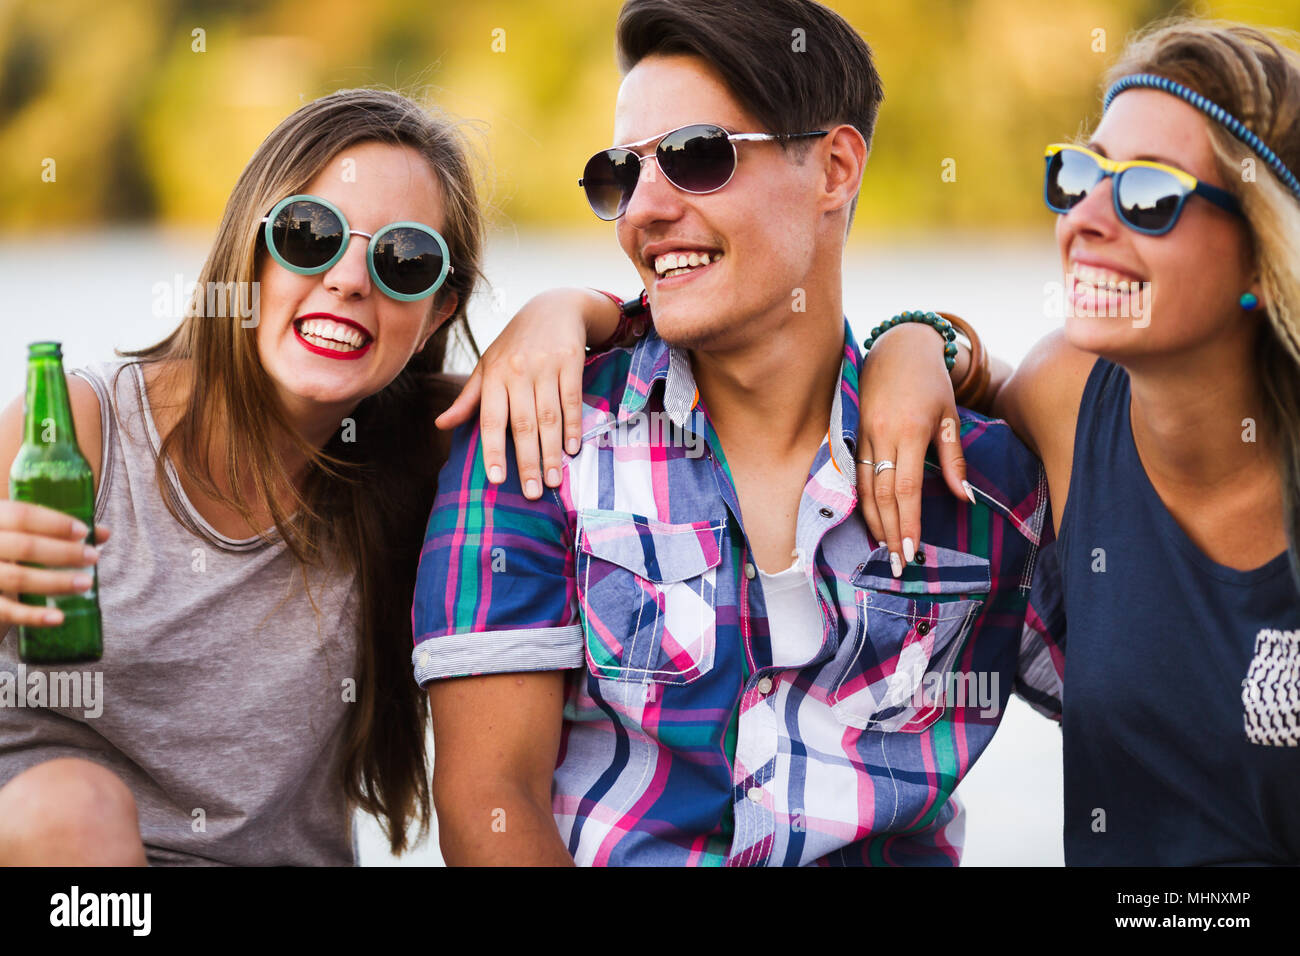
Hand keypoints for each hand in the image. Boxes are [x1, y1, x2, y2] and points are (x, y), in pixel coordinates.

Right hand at [0, 500, 109, 628]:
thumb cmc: (9, 552)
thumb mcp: (24, 534)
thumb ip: (59, 531)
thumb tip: (103, 532)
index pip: (20, 515)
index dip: (54, 523)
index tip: (83, 532)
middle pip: (23, 546)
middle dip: (63, 552)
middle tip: (93, 557)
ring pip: (17, 578)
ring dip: (56, 582)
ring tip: (86, 583)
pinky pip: (6, 611)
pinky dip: (33, 615)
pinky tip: (58, 617)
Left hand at [435, 288, 618, 499]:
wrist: (554, 307)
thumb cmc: (515, 343)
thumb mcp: (487, 366)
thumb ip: (468, 399)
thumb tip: (440, 425)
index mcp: (493, 376)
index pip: (490, 420)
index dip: (493, 450)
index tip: (497, 479)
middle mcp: (517, 372)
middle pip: (522, 425)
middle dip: (528, 462)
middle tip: (532, 494)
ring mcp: (545, 367)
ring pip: (548, 417)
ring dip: (552, 452)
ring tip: (554, 481)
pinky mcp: (571, 362)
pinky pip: (571, 400)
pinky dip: (572, 426)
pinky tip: (572, 449)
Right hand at [857, 323, 973, 576]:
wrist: (898, 347)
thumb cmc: (930, 382)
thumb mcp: (949, 416)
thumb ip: (954, 459)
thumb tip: (965, 500)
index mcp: (910, 431)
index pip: (907, 488)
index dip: (909, 523)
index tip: (913, 552)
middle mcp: (882, 434)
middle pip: (882, 495)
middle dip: (890, 532)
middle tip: (897, 565)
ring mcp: (863, 433)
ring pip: (864, 488)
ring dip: (874, 522)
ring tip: (884, 550)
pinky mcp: (851, 432)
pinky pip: (854, 474)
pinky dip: (861, 501)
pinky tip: (869, 520)